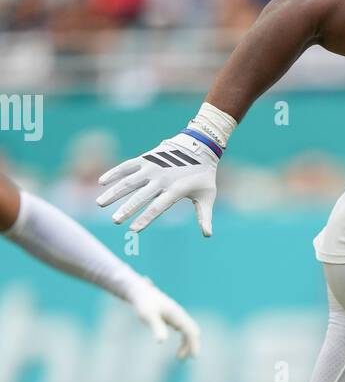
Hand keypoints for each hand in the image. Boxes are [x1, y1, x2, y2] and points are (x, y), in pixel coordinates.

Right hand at [97, 132, 218, 234]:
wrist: (200, 145)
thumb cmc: (204, 175)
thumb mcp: (208, 195)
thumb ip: (204, 216)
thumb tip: (207, 235)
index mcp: (175, 189)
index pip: (157, 207)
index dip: (145, 218)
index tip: (133, 230)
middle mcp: (161, 179)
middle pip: (140, 196)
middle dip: (127, 209)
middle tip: (115, 221)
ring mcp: (152, 167)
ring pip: (129, 181)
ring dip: (114, 192)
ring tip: (100, 203)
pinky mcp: (146, 158)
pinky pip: (127, 165)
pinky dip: (114, 172)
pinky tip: (101, 182)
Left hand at [127, 277, 200, 359]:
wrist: (140, 291)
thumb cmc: (143, 303)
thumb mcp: (148, 316)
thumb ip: (156, 327)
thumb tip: (161, 341)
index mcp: (177, 314)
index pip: (191, 330)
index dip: (194, 344)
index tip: (193, 356)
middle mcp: (180, 314)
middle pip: (193, 331)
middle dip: (191, 345)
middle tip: (181, 359)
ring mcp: (177, 315)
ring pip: (189, 330)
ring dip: (187, 343)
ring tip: (179, 356)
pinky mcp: (173, 317)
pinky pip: (184, 329)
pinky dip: (184, 339)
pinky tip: (178, 347)